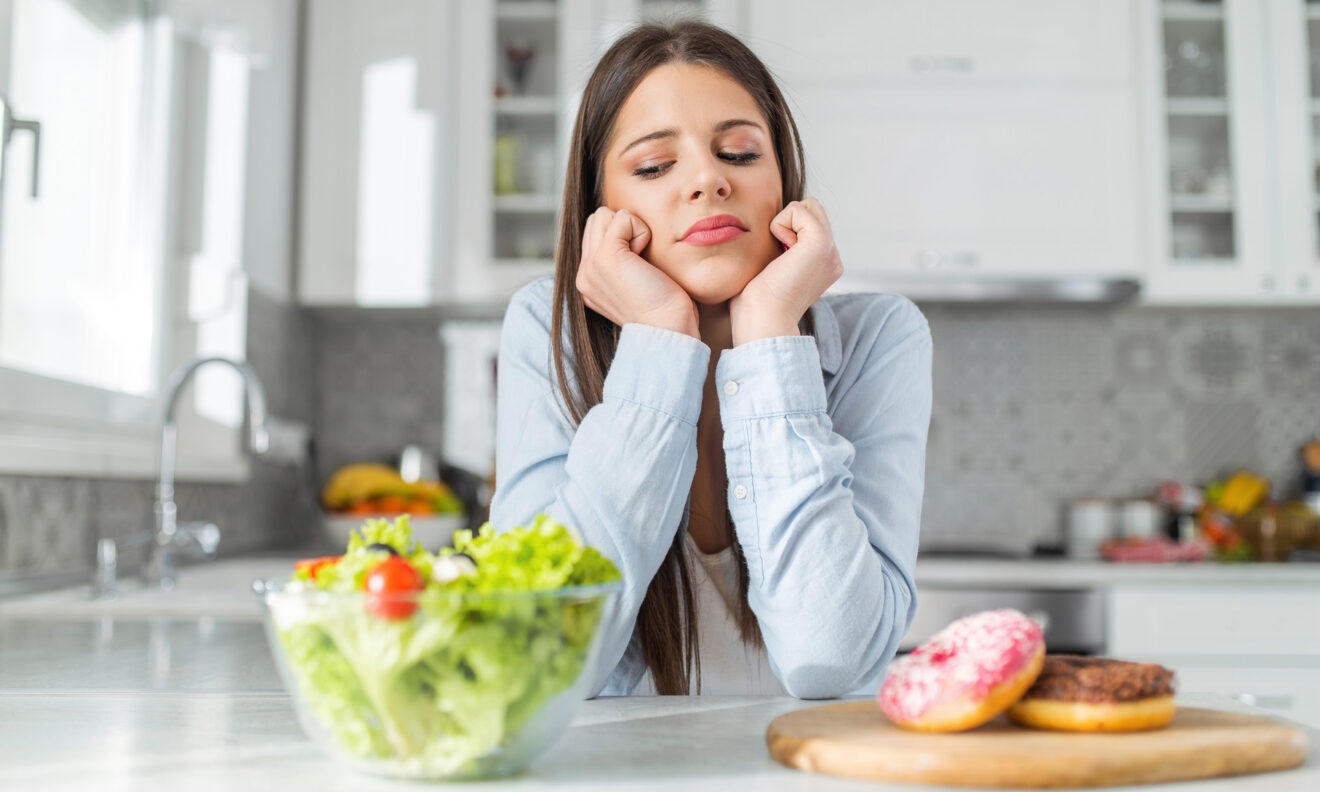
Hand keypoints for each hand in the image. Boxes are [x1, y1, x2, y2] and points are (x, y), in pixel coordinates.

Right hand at [576, 207, 698, 337]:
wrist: (668, 330)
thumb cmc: (664, 309)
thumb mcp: (634, 282)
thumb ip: (623, 260)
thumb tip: (627, 229)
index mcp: (588, 281)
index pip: (594, 233)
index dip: (622, 238)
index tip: (639, 269)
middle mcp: (583, 274)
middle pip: (596, 220)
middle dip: (623, 230)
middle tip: (641, 263)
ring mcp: (591, 266)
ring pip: (604, 215)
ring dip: (631, 229)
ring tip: (642, 261)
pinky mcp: (606, 257)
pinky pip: (623, 218)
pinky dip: (642, 231)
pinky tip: (646, 259)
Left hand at [730, 198, 842, 345]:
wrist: (762, 320)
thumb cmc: (755, 303)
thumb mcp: (772, 269)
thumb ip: (780, 249)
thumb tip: (771, 228)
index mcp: (823, 264)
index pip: (807, 222)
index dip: (783, 231)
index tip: (775, 264)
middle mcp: (832, 257)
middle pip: (810, 209)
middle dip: (786, 222)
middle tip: (777, 257)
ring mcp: (831, 250)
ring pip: (805, 205)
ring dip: (782, 223)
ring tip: (779, 256)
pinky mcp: (821, 242)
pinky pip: (797, 209)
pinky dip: (779, 225)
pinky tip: (781, 253)